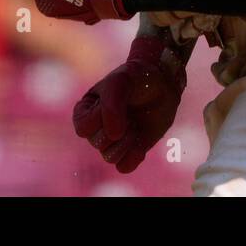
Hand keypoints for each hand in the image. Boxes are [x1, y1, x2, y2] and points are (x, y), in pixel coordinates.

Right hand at [73, 36, 185, 172]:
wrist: (162, 84)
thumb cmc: (136, 78)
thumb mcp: (120, 81)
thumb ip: (111, 105)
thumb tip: (114, 136)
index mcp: (85, 110)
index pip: (83, 128)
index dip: (100, 118)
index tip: (116, 102)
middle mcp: (96, 128)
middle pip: (97, 143)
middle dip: (117, 128)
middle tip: (130, 113)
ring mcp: (113, 141)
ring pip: (110, 157)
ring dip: (127, 141)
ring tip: (135, 124)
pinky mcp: (129, 151)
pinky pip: (124, 166)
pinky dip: (134, 155)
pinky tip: (141, 139)